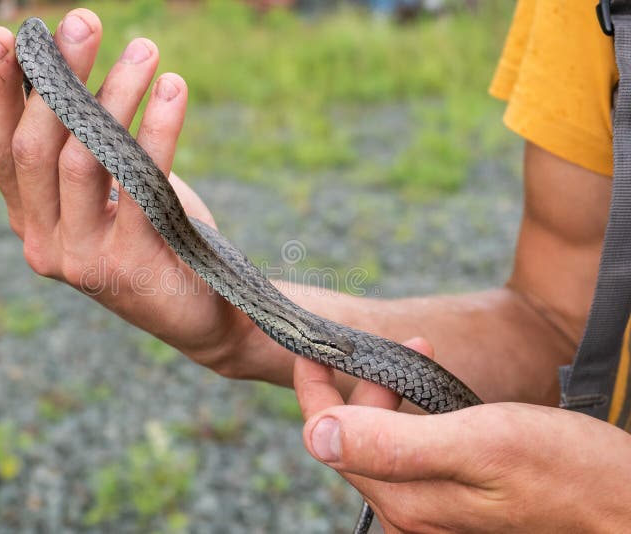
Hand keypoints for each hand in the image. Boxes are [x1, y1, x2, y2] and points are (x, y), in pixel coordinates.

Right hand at [0, 8, 255, 370]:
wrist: (201, 313)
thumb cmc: (156, 239)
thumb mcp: (110, 192)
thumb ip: (84, 148)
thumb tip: (69, 72)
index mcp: (30, 220)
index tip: (3, 36)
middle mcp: (43, 242)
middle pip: (37, 146)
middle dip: (59, 78)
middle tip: (86, 21)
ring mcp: (82, 259)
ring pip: (84, 159)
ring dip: (114, 96)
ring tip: (146, 50)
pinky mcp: (129, 265)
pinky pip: (140, 184)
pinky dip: (158, 130)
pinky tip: (174, 90)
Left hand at [294, 339, 630, 532]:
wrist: (624, 505)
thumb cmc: (566, 474)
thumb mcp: (479, 445)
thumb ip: (394, 444)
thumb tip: (316, 435)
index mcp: (404, 500)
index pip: (327, 439)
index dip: (313, 389)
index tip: (311, 345)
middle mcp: (410, 511)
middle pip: (353, 437)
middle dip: (365, 384)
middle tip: (408, 346)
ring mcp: (433, 508)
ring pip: (382, 439)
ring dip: (393, 394)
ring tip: (425, 355)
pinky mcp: (455, 499)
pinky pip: (412, 448)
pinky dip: (415, 412)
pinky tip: (439, 391)